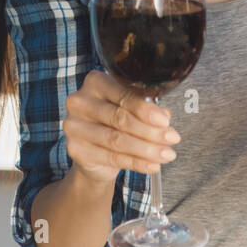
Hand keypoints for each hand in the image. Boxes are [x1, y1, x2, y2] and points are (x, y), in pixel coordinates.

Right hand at [62, 70, 180, 184]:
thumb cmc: (114, 121)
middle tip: (171, 138)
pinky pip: (112, 158)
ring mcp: (74, 126)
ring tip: (166, 154)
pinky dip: (137, 163)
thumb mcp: (131, 109)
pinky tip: (152, 165)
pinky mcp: (76, 149)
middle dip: (150, 131)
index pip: (123, 94)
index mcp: (95, 81)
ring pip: (117, 140)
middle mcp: (80, 101)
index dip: (146, 109)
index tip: (165, 121)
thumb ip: (146, 109)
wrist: (93, 151)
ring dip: (146, 149)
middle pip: (120, 118)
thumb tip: (165, 116)